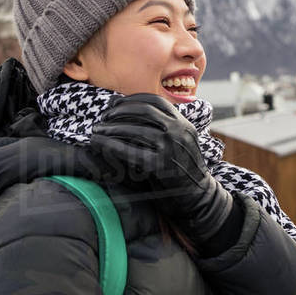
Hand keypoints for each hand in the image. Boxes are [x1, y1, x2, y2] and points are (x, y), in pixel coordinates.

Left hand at [89, 94, 235, 250]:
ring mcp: (170, 147)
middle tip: (104, 118)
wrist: (198, 195)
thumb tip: (122, 105)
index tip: (115, 104)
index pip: (155, 101)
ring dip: (111, 128)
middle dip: (120, 111)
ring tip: (97, 131)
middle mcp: (178, 131)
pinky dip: (111, 145)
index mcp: (183, 123)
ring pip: (135, 129)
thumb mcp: (178, 141)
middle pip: (144, 111)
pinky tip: (100, 144)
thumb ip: (159, 126)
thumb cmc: (182, 168)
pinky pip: (129, 151)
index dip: (132, 99)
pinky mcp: (160, 165)